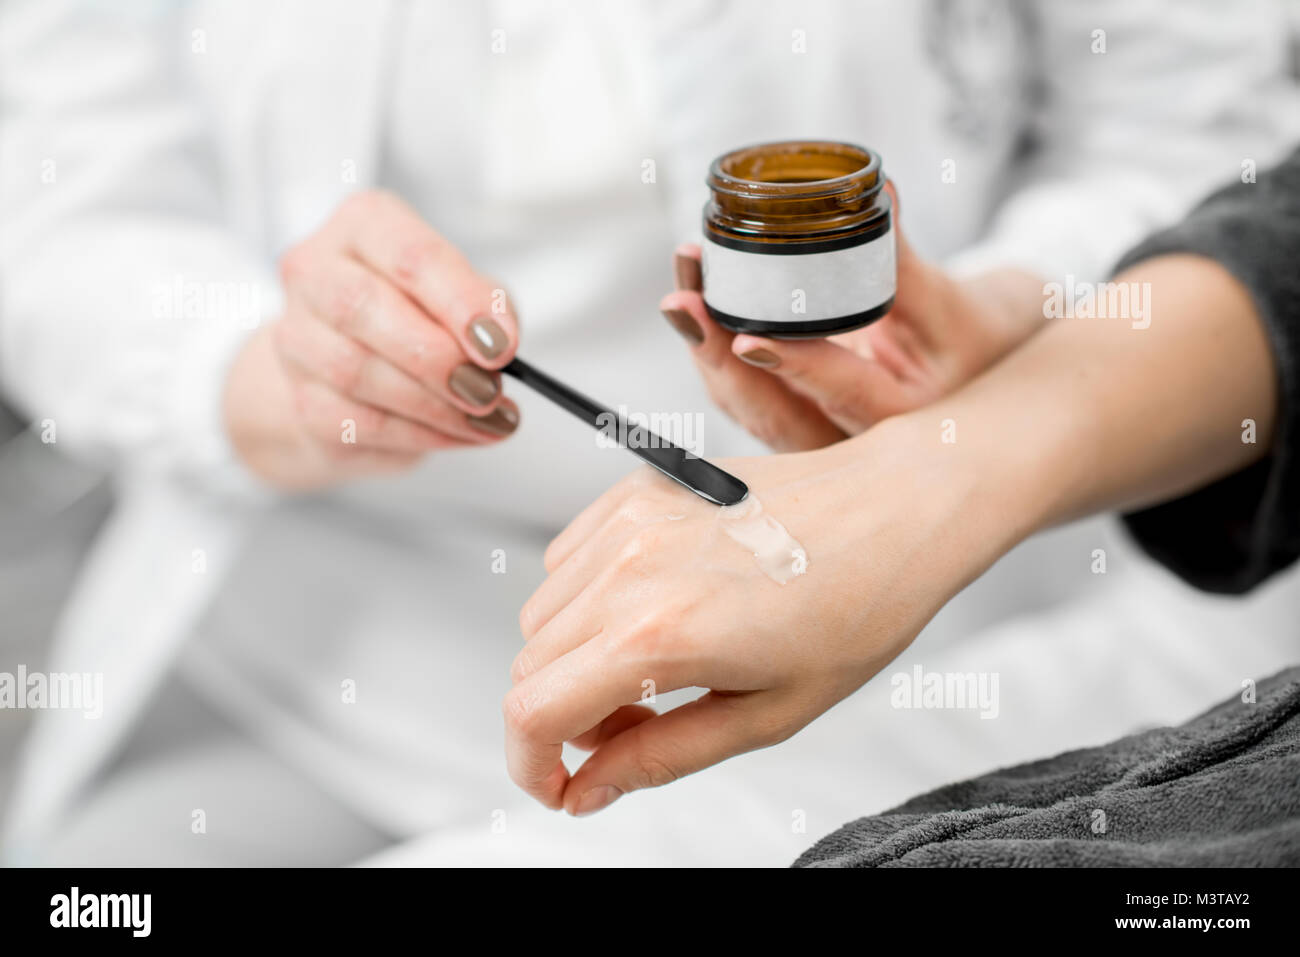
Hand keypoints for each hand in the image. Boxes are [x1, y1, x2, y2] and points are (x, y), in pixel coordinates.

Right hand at [224, 189, 520, 487]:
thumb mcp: (469, 294)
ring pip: (355, 371)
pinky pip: (355, 421)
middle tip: (488, 391)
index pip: (410, 255)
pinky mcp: (301, 395)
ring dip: (433, 406)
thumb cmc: (422, 315)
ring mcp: (297, 334)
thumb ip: (488, 307)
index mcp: (365, 224)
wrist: (358, 371)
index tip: (503, 347)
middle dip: (437, 358)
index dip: (461, 303)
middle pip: (362, 307)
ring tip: (486, 420)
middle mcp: (316, 269)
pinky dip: (418, 435)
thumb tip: (499, 344)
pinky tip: (455, 434)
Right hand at [504, 418, 1010, 814]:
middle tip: (638, 728)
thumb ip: (660, 756)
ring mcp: (628, 521)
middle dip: (564, 717)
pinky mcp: (635, 490)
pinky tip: (651, 608)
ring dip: (574, 657)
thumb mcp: (766, 714)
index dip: (529, 765)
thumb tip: (588, 788)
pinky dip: (586, 599)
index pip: (531, 712)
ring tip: (655, 667)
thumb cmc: (855, 606)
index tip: (558, 785)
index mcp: (659, 633)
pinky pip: (566, 560)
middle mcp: (628, 569)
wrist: (893, 508)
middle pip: (529, 666)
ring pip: (541, 615)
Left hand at [661, 184, 1045, 450]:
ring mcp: (811, 432)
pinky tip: (693, 300)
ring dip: (704, 345)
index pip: (839, 391)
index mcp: (898, 417)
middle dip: (717, 353)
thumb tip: (878, 187)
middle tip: (681, 303)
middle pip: (771, 408)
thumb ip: (900, 254)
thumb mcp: (945, 298)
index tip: (747, 339)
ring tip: (682, 287)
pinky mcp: (788, 414)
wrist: (965, 366)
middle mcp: (846, 439)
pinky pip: (741, 388)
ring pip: (746, 401)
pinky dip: (713, 346)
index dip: (792, 367)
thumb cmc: (964, 334)